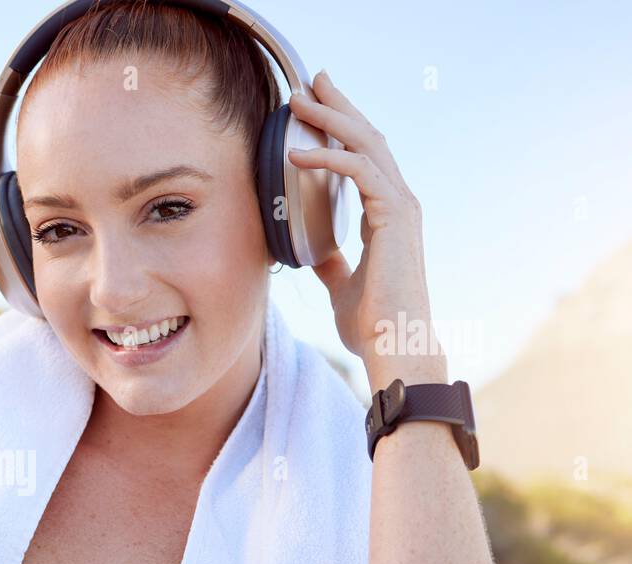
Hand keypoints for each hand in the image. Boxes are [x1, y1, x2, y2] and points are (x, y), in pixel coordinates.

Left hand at [287, 70, 444, 383]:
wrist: (394, 346)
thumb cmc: (372, 324)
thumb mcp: (341, 284)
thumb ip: (330, 261)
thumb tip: (308, 250)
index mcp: (387, 214)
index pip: (364, 159)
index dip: (341, 131)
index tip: (315, 109)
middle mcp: (399, 203)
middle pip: (368, 140)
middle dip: (338, 107)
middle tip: (310, 82)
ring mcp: (401, 207)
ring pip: (366, 146)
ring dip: (331, 118)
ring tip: (299, 101)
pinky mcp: (395, 217)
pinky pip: (360, 172)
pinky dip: (329, 157)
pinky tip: (298, 152)